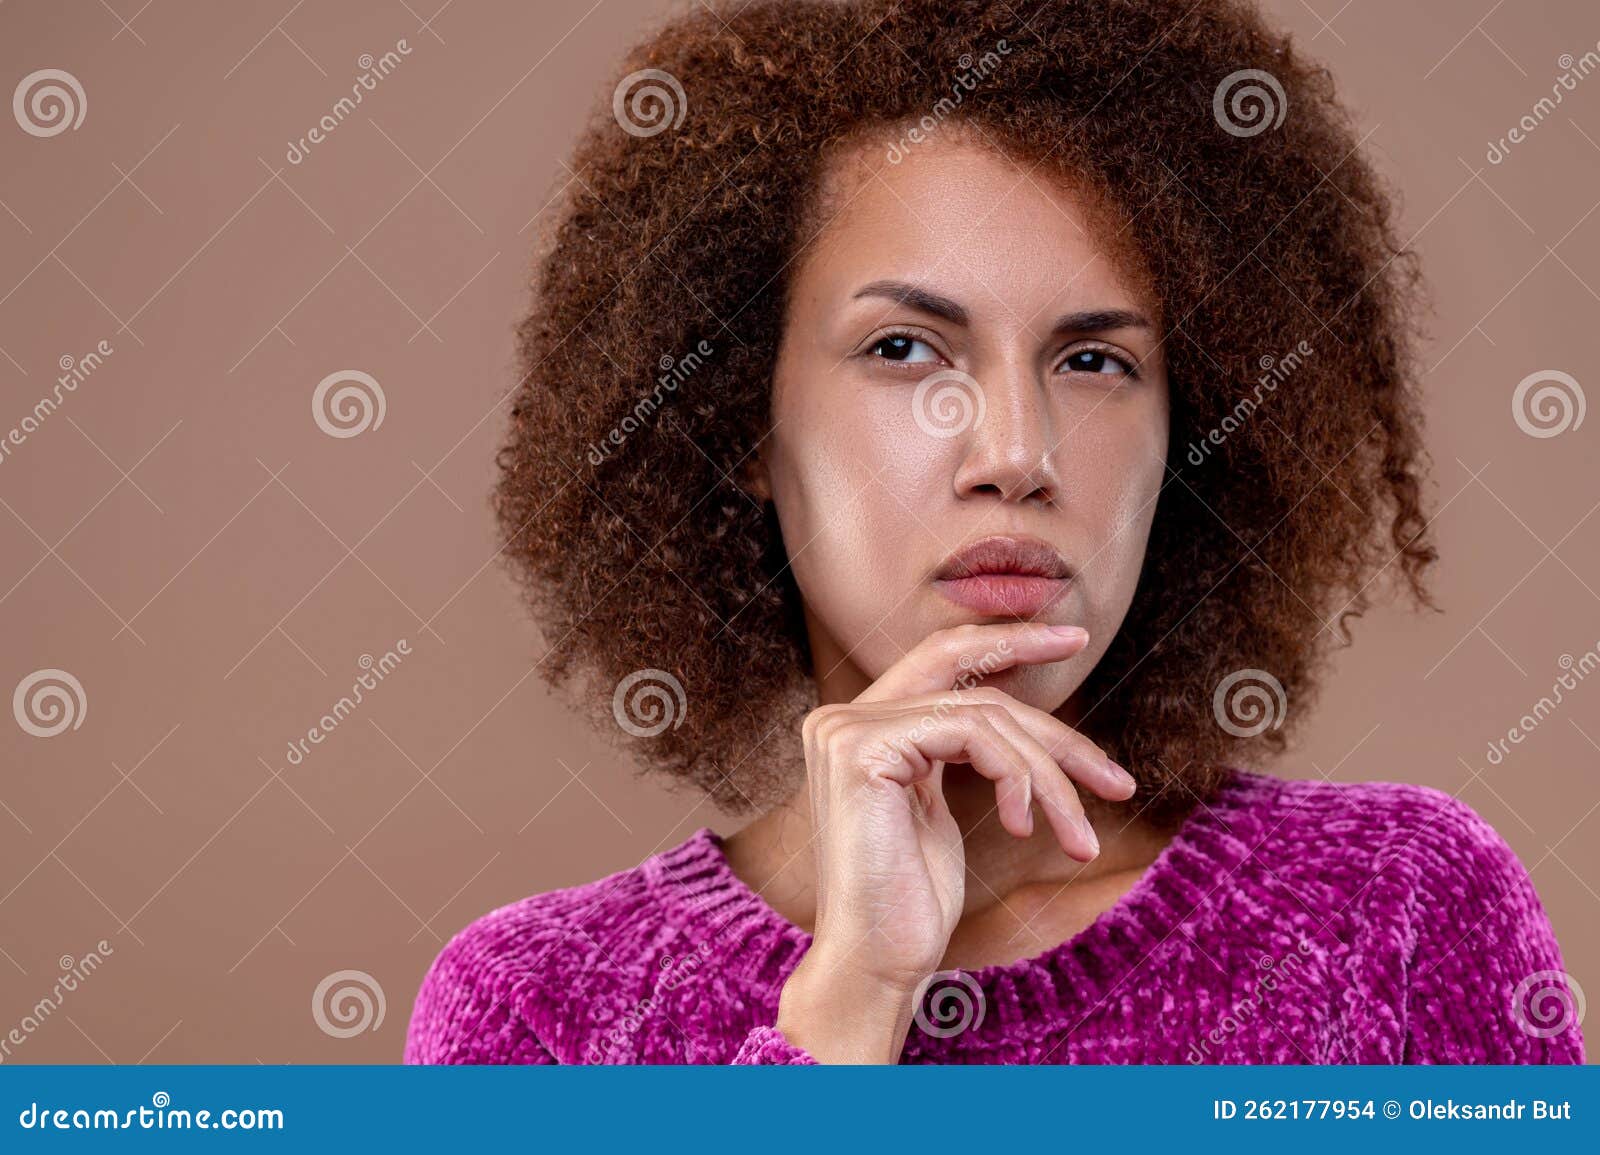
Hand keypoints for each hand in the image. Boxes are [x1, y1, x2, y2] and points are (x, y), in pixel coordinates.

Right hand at [773, 622, 1135, 1062]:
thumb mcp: (939, 814)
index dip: (1006, 642)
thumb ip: (956, 754)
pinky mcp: (863, 747)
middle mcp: (841, 717)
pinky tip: (1021, 827)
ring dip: (1050, 776)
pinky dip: (1017, 777)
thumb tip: (1014, 723)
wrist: (875, 963)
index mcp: (858, 729)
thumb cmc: (911, 903)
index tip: (1073, 639)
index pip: (941, 661)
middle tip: (1113, 771)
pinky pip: (973, 733)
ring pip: (986, 715)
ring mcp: (846, 728)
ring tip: (1078, 836)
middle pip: (974, 685)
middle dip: (1056, 714)